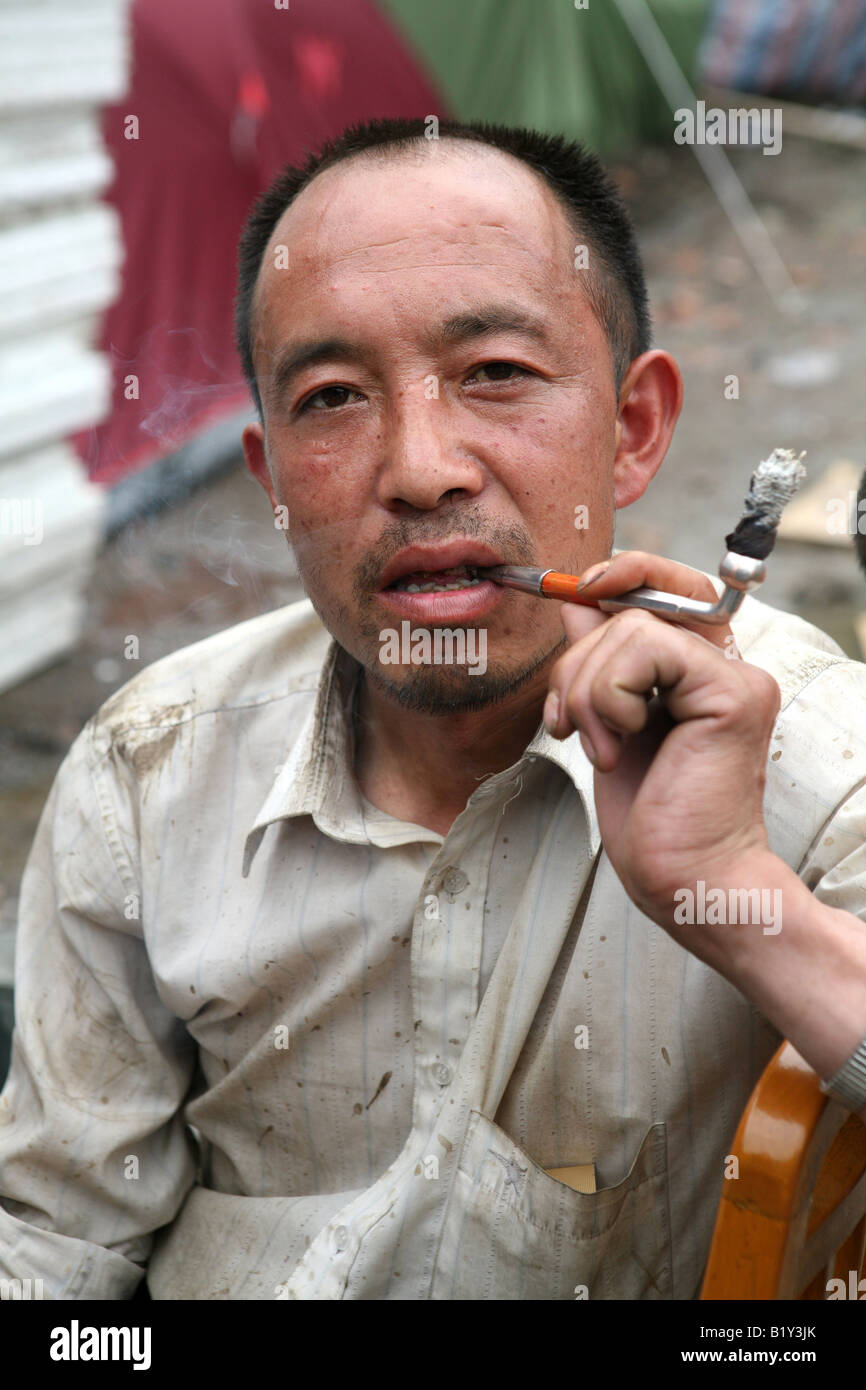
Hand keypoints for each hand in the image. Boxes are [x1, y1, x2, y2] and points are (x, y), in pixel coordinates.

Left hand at [543, 552, 781, 934]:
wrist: (685, 880)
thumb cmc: (653, 822)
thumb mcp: (605, 725)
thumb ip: (600, 662)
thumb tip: (577, 602)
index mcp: (700, 674)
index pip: (669, 588)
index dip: (625, 574)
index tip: (580, 591)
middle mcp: (725, 668)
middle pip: (634, 607)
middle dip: (576, 662)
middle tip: (566, 724)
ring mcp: (734, 678)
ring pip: (630, 627)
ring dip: (587, 692)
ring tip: (601, 748)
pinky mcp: (732, 693)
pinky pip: (645, 650)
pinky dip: (609, 697)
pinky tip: (621, 745)